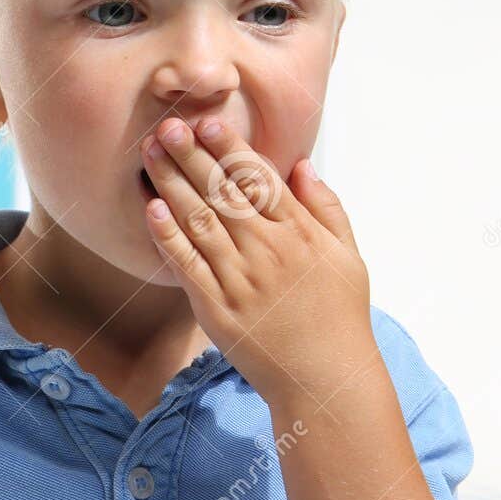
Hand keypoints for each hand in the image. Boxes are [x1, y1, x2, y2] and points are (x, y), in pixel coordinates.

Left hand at [140, 117, 377, 409]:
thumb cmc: (340, 316)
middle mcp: (269, 251)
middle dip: (193, 155)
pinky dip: (168, 236)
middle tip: (168, 125)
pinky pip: (187, 266)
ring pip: (200, 221)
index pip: (260, 179)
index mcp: (300, 234)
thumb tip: (301, 165)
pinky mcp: (217, 310)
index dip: (231, 148)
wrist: (325, 378)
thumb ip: (326, 208)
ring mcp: (241, 280)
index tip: (208, 121)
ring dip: (172, 183)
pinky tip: (151, 208)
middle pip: (223, 192)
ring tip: (151, 154)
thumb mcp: (349, 256)